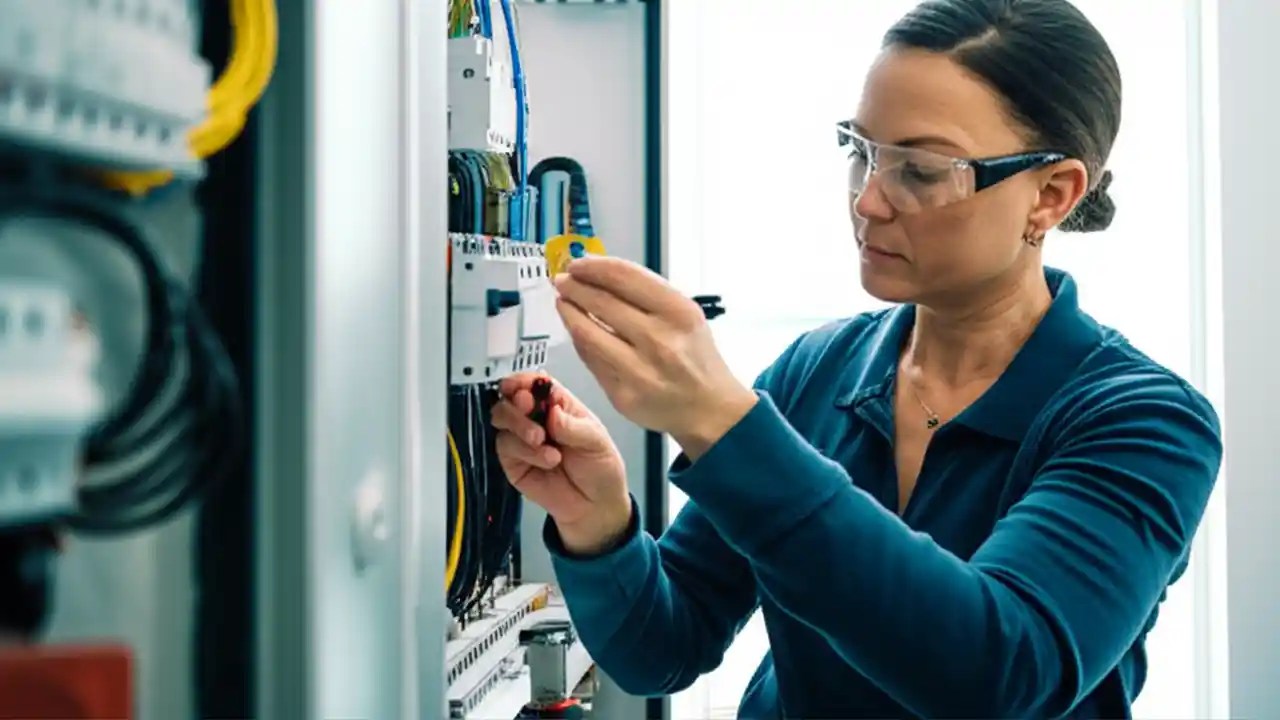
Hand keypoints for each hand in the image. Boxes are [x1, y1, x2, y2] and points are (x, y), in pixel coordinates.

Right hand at [491, 373, 631, 554]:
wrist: (595, 506)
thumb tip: (552, 412)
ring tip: (542, 440)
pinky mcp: (513, 461)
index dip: (524, 381)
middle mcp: (536, 418)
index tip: (522, 388)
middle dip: (516, 403)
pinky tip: (547, 459)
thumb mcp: (597, 441)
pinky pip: (506, 447)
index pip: (534, 383)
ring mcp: (522, 439)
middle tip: (528, 409)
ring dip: (519, 426)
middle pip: (510, 398)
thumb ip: (573, 426)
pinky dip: (525, 451)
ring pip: (501, 418)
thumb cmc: (600, 468)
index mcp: (558, 405)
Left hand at [553, 256, 757, 458]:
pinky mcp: (622, 395)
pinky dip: (580, 341)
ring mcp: (639, 371)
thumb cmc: (695, 358)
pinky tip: (577, 331)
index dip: (593, 266)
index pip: (623, 276)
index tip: (578, 263)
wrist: (709, 408)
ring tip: (563, 302)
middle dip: (574, 286)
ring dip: (569, 312)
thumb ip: (645, 294)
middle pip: (601, 301)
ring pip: (587, 333)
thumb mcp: (685, 315)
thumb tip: (597, 273)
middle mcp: (659, 340)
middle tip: (563, 280)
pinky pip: (590, 360)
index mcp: (678, 313)